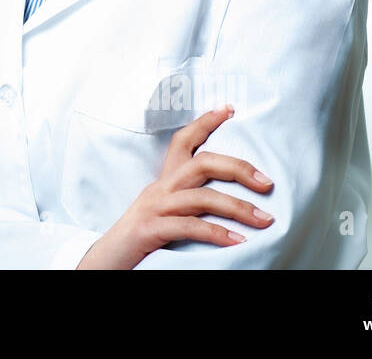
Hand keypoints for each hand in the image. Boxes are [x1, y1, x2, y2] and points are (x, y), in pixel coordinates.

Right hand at [77, 105, 275, 269]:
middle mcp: (159, 190)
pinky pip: (188, 226)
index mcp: (164, 183)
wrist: (104, 263)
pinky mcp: (149, 229)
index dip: (205, 123)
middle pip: (200, 163)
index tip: (229, 109)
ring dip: (238, 208)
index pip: (183, 142)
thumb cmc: (143, 241)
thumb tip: (230, 204)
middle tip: (267, 182)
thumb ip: (190, 205)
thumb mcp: (166, 215)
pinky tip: (238, 242)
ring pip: (201, 197)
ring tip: (264, 220)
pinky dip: (217, 233)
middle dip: (237, 168)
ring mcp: (153, 208)